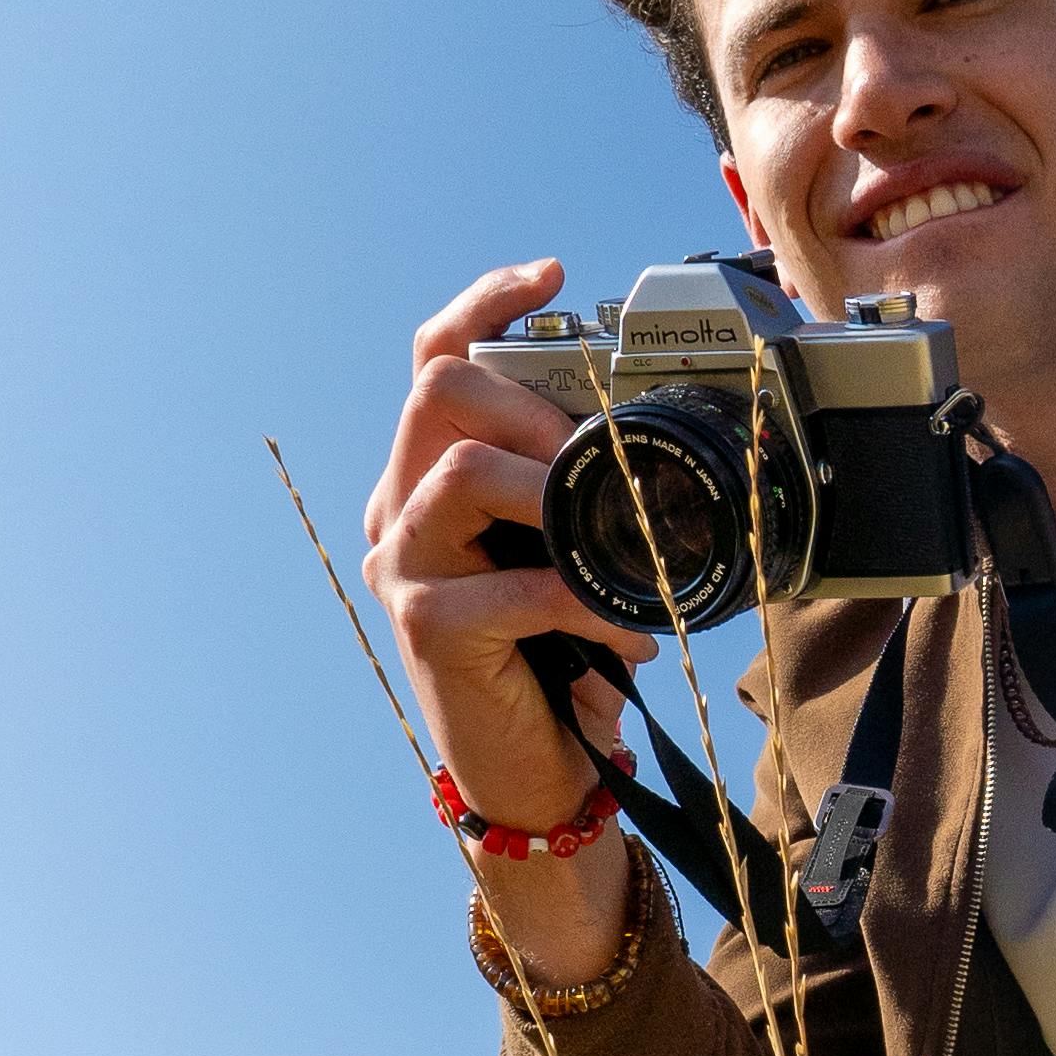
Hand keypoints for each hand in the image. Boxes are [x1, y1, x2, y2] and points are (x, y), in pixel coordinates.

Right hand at [365, 260, 632, 982]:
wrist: (534, 780)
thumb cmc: (562, 663)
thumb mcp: (574, 559)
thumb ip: (583, 495)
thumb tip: (655, 433)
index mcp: (429, 480)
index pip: (435, 359)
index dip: (487, 304)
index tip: (553, 275)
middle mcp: (401, 511)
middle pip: (436, 393)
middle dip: (529, 402)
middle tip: (593, 449)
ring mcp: (403, 567)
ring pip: (458, 469)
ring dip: (552, 491)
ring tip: (610, 536)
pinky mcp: (425, 627)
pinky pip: (509, 582)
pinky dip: (583, 596)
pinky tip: (627, 626)